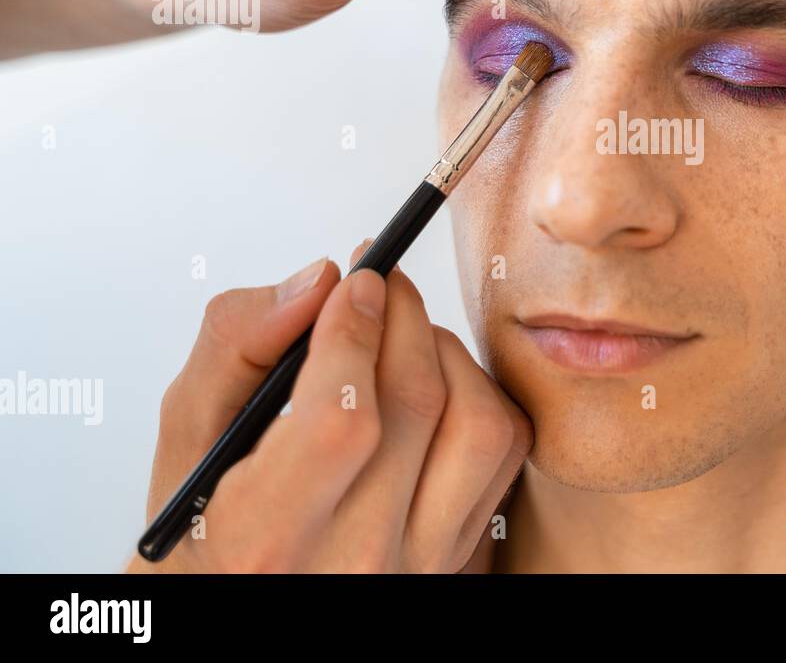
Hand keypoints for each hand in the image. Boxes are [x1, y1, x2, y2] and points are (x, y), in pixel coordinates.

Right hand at [125, 245, 531, 572]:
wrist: (239, 596)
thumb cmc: (207, 520)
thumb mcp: (188, 435)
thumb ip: (235, 345)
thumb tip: (318, 283)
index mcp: (267, 537)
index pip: (341, 419)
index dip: (354, 334)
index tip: (352, 281)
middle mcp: (354, 558)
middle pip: (417, 404)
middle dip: (402, 317)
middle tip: (377, 284)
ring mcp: (418, 560)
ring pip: (480, 423)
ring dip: (447, 354)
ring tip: (400, 337)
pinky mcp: (459, 550)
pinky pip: (505, 451)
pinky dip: (480, 394)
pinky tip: (433, 383)